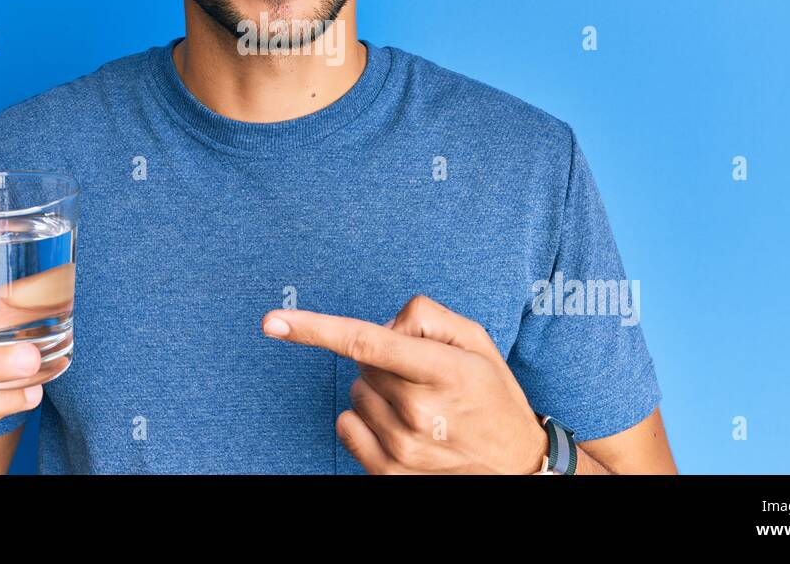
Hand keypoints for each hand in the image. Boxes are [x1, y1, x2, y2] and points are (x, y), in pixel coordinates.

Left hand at [261, 295, 547, 473]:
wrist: (517, 465)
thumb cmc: (493, 395)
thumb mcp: (475, 341)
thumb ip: (426, 316)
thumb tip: (384, 324)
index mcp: (443, 372)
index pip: (366, 342)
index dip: (314, 328)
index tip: (272, 321)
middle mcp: (419, 412)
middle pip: (363, 364)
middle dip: (386, 360)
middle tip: (424, 376)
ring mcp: (402, 448)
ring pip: (355, 394)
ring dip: (378, 391)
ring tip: (420, 404)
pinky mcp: (389, 473)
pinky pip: (346, 427)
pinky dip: (363, 419)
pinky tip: (398, 424)